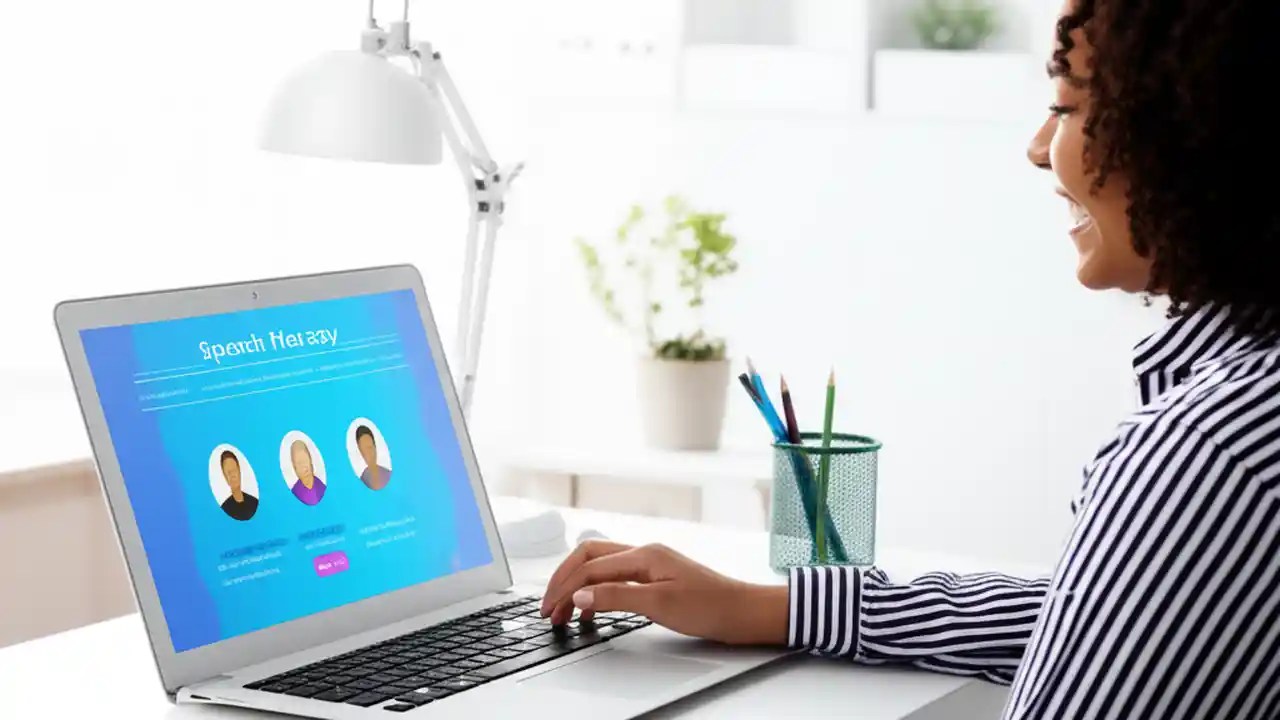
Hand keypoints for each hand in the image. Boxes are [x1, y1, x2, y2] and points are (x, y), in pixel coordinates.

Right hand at [539, 539, 788, 645]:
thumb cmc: (710, 606)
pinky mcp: (656, 577)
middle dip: (563, 580)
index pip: (589, 567)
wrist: (743, 611)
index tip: (550, 610)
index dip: (564, 588)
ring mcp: (650, 564)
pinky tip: (592, 608)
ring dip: (578, 585)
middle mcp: (643, 553)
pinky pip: (615, 577)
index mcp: (642, 554)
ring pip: (600, 566)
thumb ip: (616, 597)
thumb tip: (580, 594)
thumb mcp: (659, 604)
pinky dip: (596, 590)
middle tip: (549, 607)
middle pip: (589, 557)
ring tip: (565, 611)